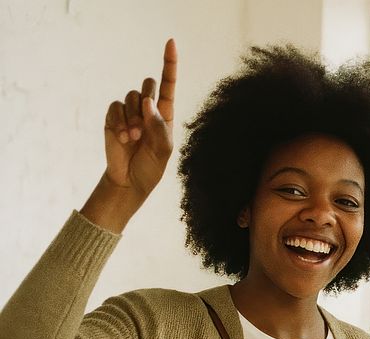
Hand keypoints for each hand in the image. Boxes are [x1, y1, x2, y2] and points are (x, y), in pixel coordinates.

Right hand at [81, 39, 176, 231]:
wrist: (130, 181)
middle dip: (147, 101)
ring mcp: (129, 112)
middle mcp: (148, 109)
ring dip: (133, 118)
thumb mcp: (164, 150)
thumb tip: (148, 103)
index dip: (169, 63)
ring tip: (133, 138)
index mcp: (165, 114)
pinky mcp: (113, 117)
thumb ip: (159, 126)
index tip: (171, 42)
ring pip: (131, 96)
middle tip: (144, 128)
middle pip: (148, 84)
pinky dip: (120, 122)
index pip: (168, 84)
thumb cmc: (151, 167)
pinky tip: (123, 139)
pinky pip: (115, 106)